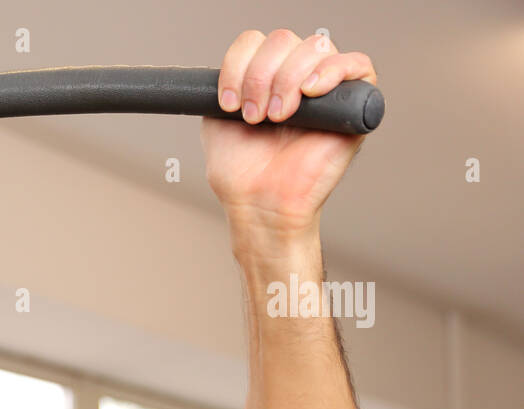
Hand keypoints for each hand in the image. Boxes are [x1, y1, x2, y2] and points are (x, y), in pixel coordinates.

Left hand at [201, 29, 378, 237]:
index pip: (254, 42)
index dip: (238, 65)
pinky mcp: (354, 104)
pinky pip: (357, 65)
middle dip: (261, 76)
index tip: (228, 103)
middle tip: (255, 116)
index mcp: (264, 77)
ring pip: (315, 47)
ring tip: (278, 117)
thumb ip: (225, 85)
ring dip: (288, 79)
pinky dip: (332, 71)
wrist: (261, 203)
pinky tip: (310, 92)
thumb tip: (236, 62)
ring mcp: (325, 89)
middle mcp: (295, 77)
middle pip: (283, 40)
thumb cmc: (242, 172)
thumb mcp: (217, 120)